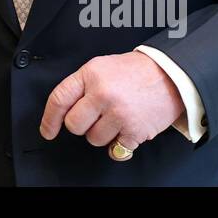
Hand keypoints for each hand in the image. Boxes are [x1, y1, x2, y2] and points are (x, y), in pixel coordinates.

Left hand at [38, 50, 183, 158]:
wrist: (170, 74)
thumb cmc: (134, 71)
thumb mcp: (101, 66)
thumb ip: (82, 85)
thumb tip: (63, 109)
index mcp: (90, 74)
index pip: (59, 99)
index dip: (49, 119)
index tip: (47, 130)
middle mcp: (102, 94)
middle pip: (74, 125)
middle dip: (81, 125)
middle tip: (96, 116)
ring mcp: (118, 113)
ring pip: (93, 139)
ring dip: (102, 134)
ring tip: (116, 117)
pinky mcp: (134, 131)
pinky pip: (115, 151)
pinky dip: (119, 145)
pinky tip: (126, 128)